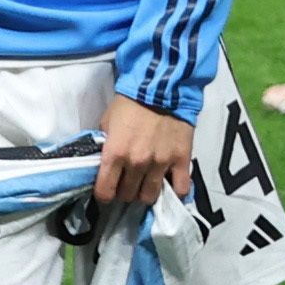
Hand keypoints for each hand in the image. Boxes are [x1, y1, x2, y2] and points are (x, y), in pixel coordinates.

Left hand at [94, 93, 192, 208]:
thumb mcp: (106, 123)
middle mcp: (137, 163)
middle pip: (128, 195)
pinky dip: (174, 191)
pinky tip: (169, 185)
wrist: (161, 89)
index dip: (104, 194)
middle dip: (125, 192)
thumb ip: (105, 147)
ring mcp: (161, 163)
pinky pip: (180, 188)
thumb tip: (103, 164)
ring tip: (146, 184)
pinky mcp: (181, 160)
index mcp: (115, 153)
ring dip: (146, 193)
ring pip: (150, 196)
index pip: (105, 191)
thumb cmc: (130, 104)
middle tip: (127, 183)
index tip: (107, 190)